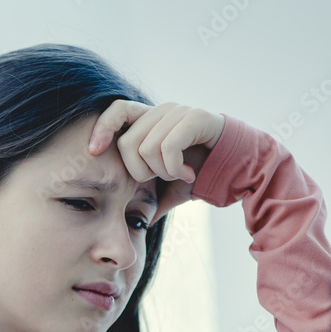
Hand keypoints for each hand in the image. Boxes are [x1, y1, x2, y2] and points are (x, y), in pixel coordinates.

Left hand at [87, 100, 225, 226]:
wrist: (237, 169)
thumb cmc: (201, 174)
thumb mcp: (169, 188)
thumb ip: (149, 197)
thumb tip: (134, 221)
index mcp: (150, 120)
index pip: (116, 110)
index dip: (102, 128)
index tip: (93, 152)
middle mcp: (162, 110)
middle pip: (127, 142)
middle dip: (140, 171)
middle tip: (161, 178)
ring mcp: (179, 111)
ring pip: (147, 148)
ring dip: (162, 171)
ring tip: (179, 175)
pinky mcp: (195, 118)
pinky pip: (168, 147)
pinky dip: (174, 168)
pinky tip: (188, 173)